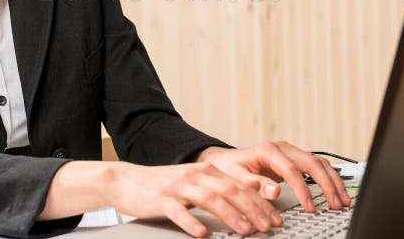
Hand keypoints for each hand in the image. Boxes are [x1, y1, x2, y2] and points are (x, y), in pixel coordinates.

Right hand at [105, 161, 283, 236]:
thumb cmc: (164, 186)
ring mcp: (178, 186)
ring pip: (209, 198)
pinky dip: (191, 221)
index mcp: (207, 171)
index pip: (240, 185)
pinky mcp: (161, 198)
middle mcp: (195, 175)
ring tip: (244, 230)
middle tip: (268, 227)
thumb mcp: (195, 183)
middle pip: (229, 190)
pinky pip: (178, 210)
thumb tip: (251, 202)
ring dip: (230, 215)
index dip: (261, 201)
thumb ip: (219, 189)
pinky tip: (201, 233)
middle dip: (253, 209)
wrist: (127, 181)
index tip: (276, 218)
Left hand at [196, 142, 351, 212]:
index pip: (291, 169)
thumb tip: (275, 191)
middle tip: (335, 204)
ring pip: (319, 162)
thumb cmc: (229, 168)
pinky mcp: (295, 159)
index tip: (310, 207)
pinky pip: (317, 166)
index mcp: (267, 150)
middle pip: (312, 162)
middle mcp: (282, 148)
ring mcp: (290, 152)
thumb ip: (254, 184)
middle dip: (326, 184)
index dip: (303, 189)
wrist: (226, 160)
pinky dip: (330, 178)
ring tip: (342, 200)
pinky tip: (337, 191)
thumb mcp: (235, 176)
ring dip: (333, 181)